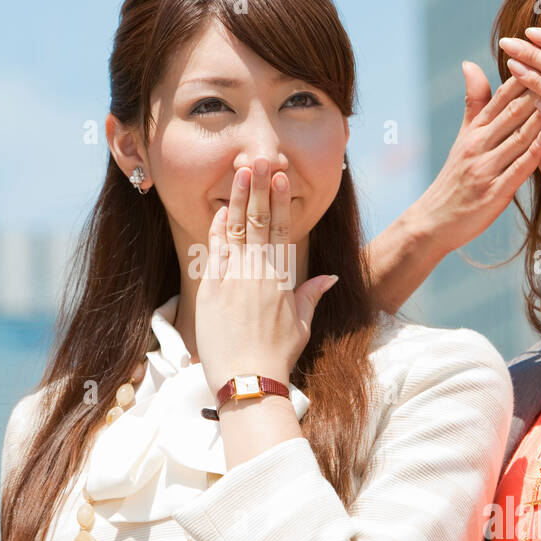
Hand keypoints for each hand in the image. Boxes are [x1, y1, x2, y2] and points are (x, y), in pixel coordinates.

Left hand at [194, 161, 336, 392]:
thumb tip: (329, 279)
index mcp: (282, 279)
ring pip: (236, 230)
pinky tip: (220, 210)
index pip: (282, 230)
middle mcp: (258, 272)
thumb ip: (311, 296)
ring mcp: (233, 278)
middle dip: (259, 189)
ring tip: (239, 172)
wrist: (248, 379)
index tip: (280, 177)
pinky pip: (215, 252)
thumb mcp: (302, 326)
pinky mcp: (212, 289)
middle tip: (259, 161)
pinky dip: (217, 229)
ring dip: (237, 199)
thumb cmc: (276, 356)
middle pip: (259, 222)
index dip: (280, 201)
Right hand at [410, 63, 540, 253]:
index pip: (500, 97)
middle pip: (512, 112)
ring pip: (518, 136)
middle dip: (538, 90)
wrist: (434, 220)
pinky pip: (517, 168)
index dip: (523, 75)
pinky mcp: (493, 192)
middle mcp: (478, 146)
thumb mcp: (462, 137)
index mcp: (474, 132)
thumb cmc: (455, 178)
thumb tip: (470, 64)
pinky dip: (533, 151)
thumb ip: (473, 103)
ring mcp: (485, 169)